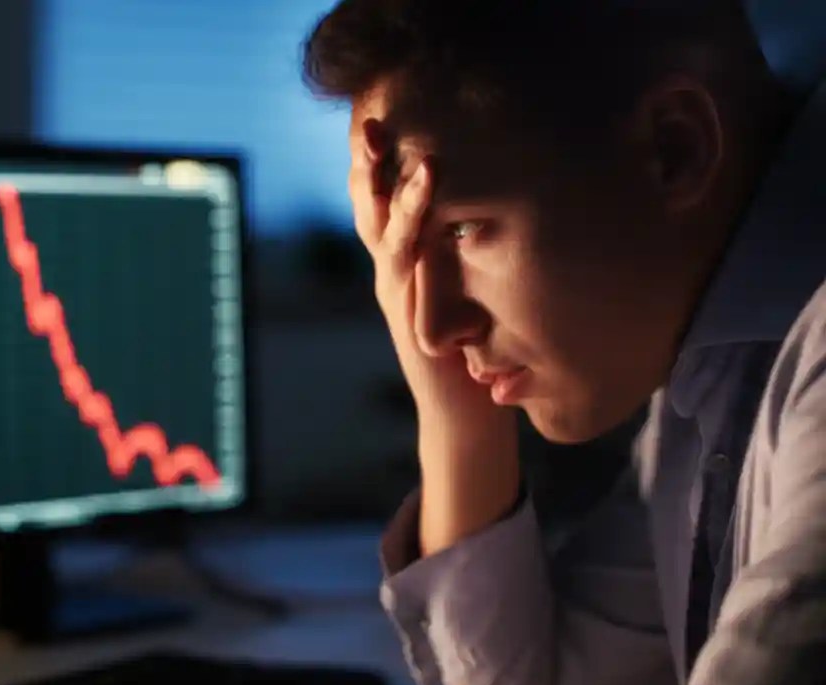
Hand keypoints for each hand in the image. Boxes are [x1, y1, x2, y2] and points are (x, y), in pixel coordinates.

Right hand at [349, 113, 519, 555]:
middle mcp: (391, 279)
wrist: (460, 415)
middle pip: (370, 215)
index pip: (376, 203)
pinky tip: (433, 235)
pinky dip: (424, 262)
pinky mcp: (420, 334)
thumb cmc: (466, 346)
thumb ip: (448, 246)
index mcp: (398, 263)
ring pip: (396, 247)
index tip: (370, 117)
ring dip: (409, 207)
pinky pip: (418, 292)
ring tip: (425, 170)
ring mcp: (401, 306)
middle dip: (370, 171)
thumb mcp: (456, 284)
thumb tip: (462, 203)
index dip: (370, 163)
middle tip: (371, 128)